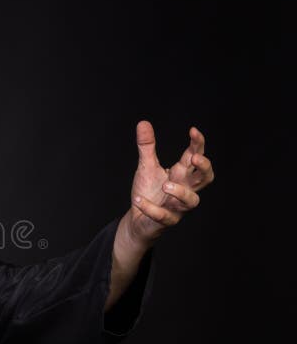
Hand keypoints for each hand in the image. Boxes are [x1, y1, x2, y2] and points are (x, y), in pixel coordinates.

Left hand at [128, 120, 214, 244]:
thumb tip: (143, 123)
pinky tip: (137, 200)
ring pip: (191, 201)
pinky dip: (150, 208)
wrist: (138, 219)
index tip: (193, 131)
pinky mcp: (166, 220)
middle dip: (205, 167)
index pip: (196, 156)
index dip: (198, 144)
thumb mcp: (146, 166)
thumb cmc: (148, 191)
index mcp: (181, 173)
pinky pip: (163, 216)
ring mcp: (177, 206)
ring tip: (165, 184)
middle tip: (195, 158)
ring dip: (181, 191)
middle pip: (205, 178)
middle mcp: (184, 188)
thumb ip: (147, 146)